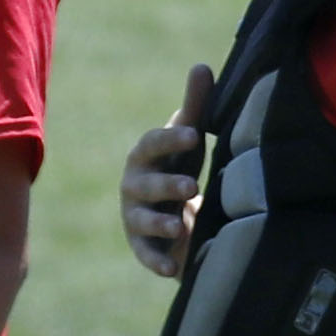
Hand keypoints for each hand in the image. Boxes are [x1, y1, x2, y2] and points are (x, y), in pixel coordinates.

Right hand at [121, 62, 215, 277]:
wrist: (173, 209)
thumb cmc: (179, 164)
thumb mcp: (189, 139)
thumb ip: (195, 106)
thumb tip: (201, 66)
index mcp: (145, 156)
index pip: (152, 144)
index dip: (169, 138)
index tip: (195, 134)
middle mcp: (135, 185)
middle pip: (145, 184)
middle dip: (166, 184)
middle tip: (191, 185)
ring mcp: (136, 216)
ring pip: (142, 220)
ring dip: (158, 223)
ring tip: (178, 226)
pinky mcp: (142, 246)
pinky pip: (145, 255)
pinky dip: (156, 261)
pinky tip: (170, 269)